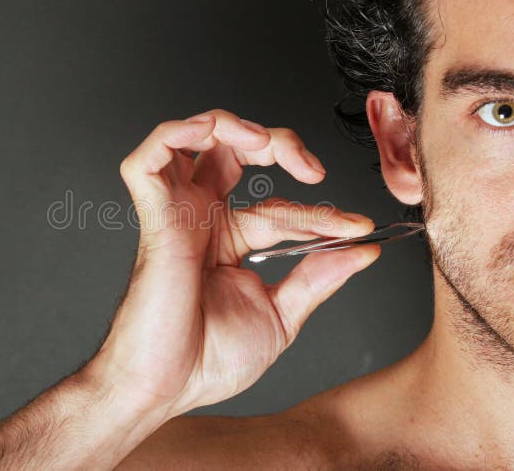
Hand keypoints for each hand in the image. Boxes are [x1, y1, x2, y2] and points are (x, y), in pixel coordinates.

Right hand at [87, 109, 379, 417]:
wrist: (168, 387)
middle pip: (236, 150)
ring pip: (196, 137)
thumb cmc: (209, 360)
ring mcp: (177, 212)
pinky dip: (179, 132)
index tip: (358, 230)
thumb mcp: (281, 314)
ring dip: (236, 127)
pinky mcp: (155, 214)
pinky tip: (215, 133)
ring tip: (269, 145)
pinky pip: (150, 156)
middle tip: (314, 169)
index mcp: (228, 237)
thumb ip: (318, 277)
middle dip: (280, 144)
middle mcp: (202, 217)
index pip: (279, 204)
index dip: (321, 212)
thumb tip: (362, 250)